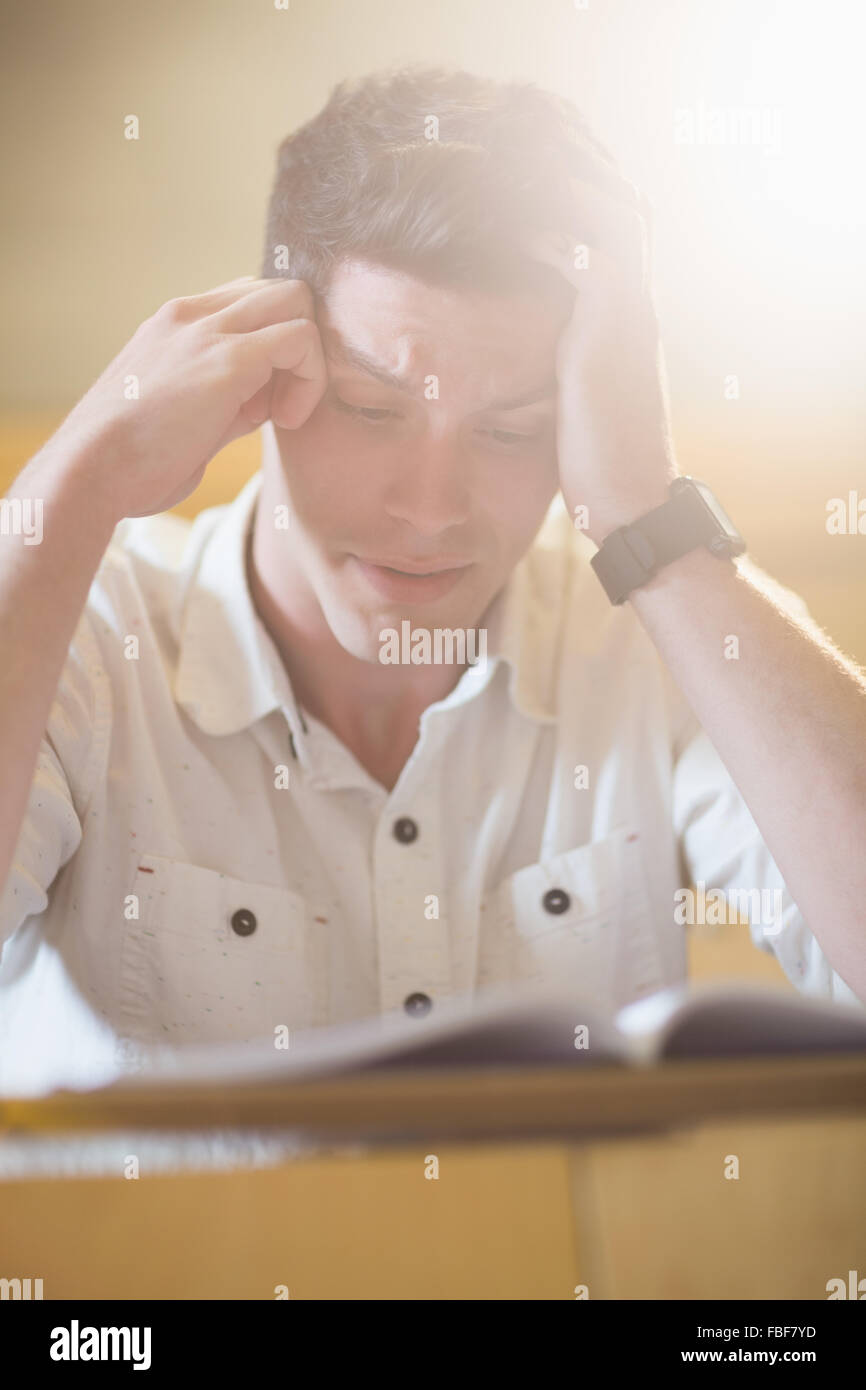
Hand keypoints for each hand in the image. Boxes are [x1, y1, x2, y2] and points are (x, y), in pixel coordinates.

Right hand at [45, 276, 327, 520]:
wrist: (88, 472)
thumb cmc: (130, 461)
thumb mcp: (184, 416)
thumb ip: (228, 400)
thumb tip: (266, 401)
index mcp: (176, 324)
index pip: (250, 301)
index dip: (274, 346)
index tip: (266, 401)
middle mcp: (191, 315)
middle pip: (279, 291)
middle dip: (300, 344)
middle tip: (284, 403)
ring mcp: (207, 331)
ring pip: (296, 299)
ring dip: (308, 358)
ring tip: (284, 414)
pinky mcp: (227, 360)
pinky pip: (301, 338)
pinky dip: (310, 378)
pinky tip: (286, 420)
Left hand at [530, 166, 678, 544]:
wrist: (630, 508)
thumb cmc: (595, 465)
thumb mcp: (570, 396)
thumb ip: (554, 355)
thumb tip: (518, 347)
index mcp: (623, 313)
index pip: (609, 221)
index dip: (574, 182)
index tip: (525, 157)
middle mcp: (633, 302)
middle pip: (615, 196)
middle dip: (570, 156)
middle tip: (517, 127)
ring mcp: (629, 313)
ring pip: (609, 207)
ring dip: (564, 173)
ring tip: (510, 146)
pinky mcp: (613, 332)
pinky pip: (588, 253)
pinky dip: (552, 226)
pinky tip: (507, 215)